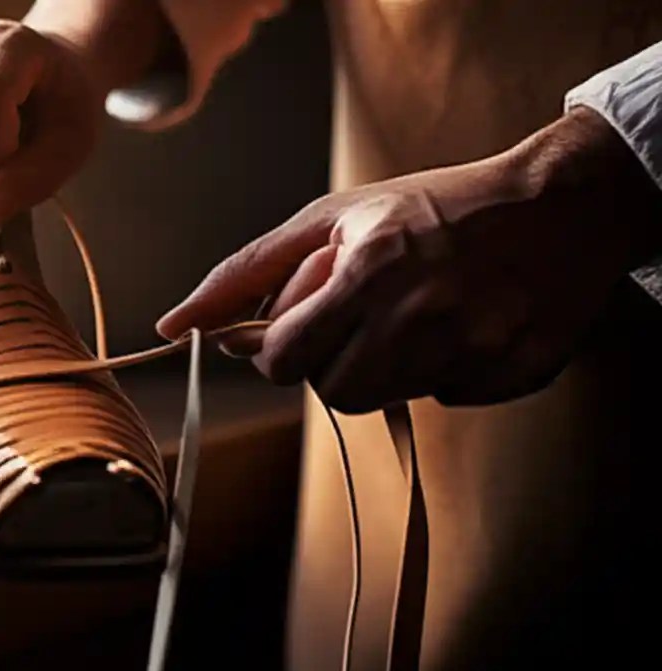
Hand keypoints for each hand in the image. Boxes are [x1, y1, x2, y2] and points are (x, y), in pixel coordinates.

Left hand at [157, 108, 661, 413]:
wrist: (559, 206)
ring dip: (384, 368)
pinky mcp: (512, 372)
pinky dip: (442, 372)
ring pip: (385, 401)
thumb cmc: (431, 207)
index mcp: (368, 270)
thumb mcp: (330, 218)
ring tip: (412, 317)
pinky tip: (462, 326)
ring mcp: (473, 347)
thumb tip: (171, 328)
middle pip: (333, 392)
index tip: (300, 328)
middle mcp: (421, 314)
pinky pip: (446, 399)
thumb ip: (246, 274)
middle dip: (332, 361)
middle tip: (363, 317)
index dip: (280, 350)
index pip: (283, 360)